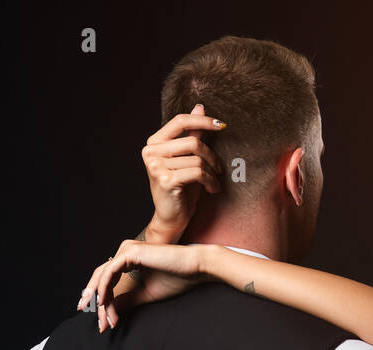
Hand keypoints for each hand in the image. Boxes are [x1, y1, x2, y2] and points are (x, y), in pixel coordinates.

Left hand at [76, 240, 208, 330]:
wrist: (195, 268)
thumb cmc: (178, 278)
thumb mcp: (146, 294)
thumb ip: (128, 300)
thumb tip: (111, 309)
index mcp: (129, 259)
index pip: (108, 280)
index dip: (104, 301)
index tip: (104, 322)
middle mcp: (125, 252)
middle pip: (102, 279)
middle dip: (96, 302)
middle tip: (99, 324)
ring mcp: (126, 250)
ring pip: (103, 277)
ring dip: (102, 301)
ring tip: (105, 319)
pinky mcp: (130, 252)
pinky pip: (109, 273)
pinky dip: (104, 289)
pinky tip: (104, 303)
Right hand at [142, 104, 225, 242]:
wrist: (171, 218)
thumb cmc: (180, 189)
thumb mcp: (187, 158)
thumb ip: (192, 134)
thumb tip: (200, 107)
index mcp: (154, 143)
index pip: (179, 121)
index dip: (202, 121)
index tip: (221, 125)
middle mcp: (151, 152)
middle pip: (192, 142)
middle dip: (211, 156)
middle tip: (219, 169)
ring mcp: (155, 166)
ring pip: (197, 159)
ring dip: (212, 172)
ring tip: (214, 182)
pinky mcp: (165, 180)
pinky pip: (197, 172)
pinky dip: (210, 181)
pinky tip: (211, 189)